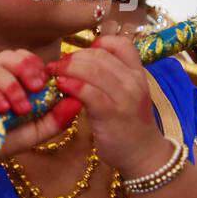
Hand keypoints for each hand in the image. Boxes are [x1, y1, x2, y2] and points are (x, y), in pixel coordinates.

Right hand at [0, 48, 82, 159]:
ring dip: (12, 86)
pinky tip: (2, 109)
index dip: (37, 65)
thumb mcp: (37, 131)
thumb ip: (56, 118)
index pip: (25, 58)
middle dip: (26, 67)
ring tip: (20, 109)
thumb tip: (77, 101)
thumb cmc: (6, 141)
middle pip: (9, 55)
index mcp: (11, 79)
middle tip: (37, 88)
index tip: (47, 83)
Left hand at [46, 34, 167, 175]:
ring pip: (94, 70)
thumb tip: (79, 63)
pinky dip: (73, 86)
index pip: (120, 44)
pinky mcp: (113, 114)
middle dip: (72, 57)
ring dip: (68, 69)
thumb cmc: (127, 123)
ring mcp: (125, 97)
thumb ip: (108, 77)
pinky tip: (61, 86)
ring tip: (53, 74)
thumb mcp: (124, 94)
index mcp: (137, 72)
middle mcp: (134, 80)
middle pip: (100, 55)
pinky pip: (91, 93)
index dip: (95, 45)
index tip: (78, 57)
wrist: (143, 153)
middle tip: (54, 66)